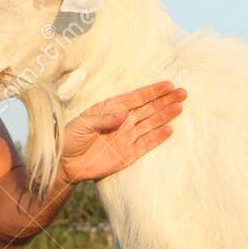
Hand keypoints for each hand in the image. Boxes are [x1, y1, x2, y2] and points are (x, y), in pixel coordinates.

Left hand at [59, 80, 186, 183]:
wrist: (65, 163)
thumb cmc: (70, 138)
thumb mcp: (83, 124)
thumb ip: (104, 119)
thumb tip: (124, 115)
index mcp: (111, 109)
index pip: (136, 98)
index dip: (152, 91)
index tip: (168, 85)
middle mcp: (122, 121)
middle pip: (148, 109)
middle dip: (165, 101)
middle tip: (183, 93)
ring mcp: (126, 137)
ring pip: (150, 124)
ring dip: (165, 116)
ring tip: (179, 107)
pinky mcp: (127, 154)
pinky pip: (145, 145)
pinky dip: (157, 138)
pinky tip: (169, 130)